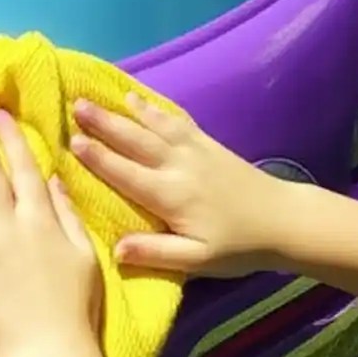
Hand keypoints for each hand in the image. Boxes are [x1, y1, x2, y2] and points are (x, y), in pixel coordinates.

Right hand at [71, 93, 291, 277]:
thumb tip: (115, 249)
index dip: (98, 158)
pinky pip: (175, 121)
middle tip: (74, 105)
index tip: (71, 141)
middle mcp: (178, 168)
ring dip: (120, 111)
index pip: (126, 174)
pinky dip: (152, 108)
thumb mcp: (198, 260)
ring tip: (93, 96)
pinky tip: (135, 98)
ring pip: (151, 127)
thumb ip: (156, 252)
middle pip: (134, 142)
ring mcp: (194, 151)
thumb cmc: (239, 246)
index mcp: (171, 197)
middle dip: (103, 124)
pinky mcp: (207, 144)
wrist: (286, 221)